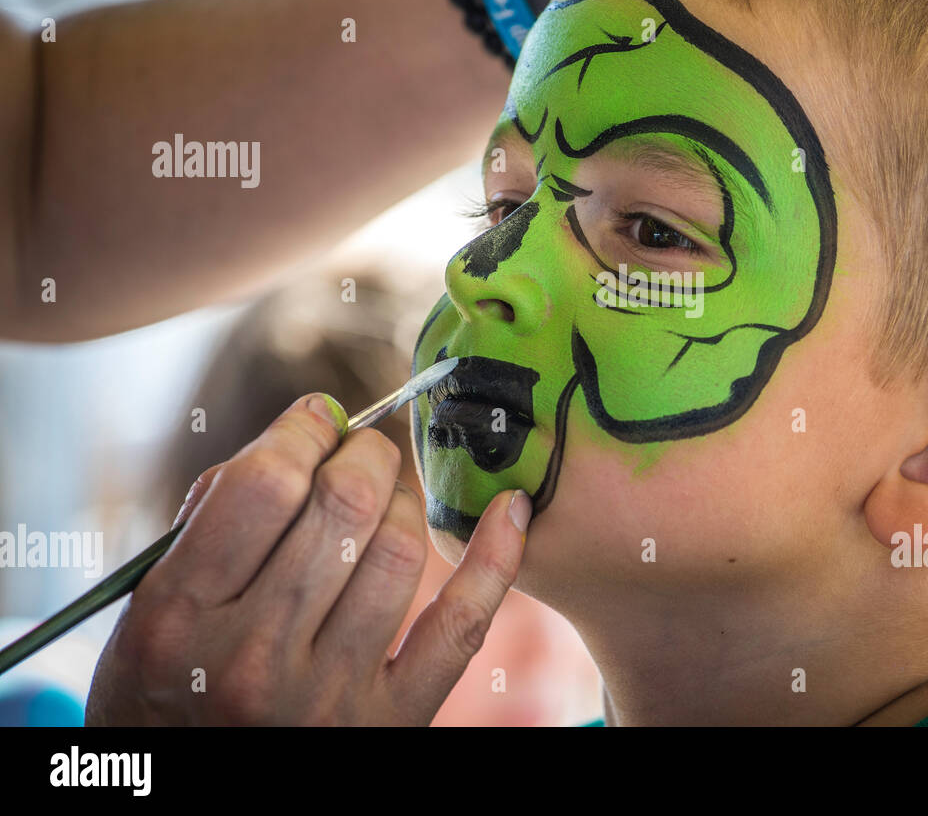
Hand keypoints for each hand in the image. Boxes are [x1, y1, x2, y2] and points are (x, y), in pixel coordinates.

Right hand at [85, 394, 531, 724]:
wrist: (197, 798)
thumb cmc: (169, 688)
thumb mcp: (149, 610)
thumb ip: (213, 519)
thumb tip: (309, 429)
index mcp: (178, 620)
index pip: (265, 485)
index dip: (303, 430)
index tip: (318, 418)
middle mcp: (253, 660)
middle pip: (343, 507)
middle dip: (363, 454)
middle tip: (361, 448)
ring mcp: (327, 696)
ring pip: (399, 550)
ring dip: (404, 500)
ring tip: (387, 495)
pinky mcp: (390, 723)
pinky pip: (461, 625)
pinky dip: (496, 558)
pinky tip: (511, 508)